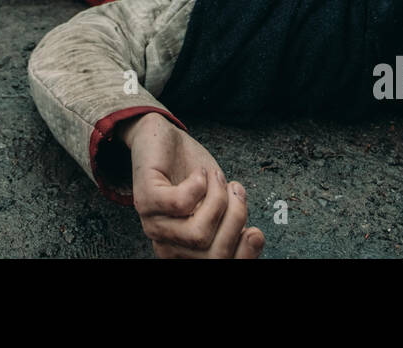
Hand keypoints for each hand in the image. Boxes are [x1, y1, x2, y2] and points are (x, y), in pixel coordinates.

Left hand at [120, 113, 264, 258]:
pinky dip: (198, 185)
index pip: (218, 264)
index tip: (256, 232)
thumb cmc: (194, 174)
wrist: (164, 139)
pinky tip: (199, 173)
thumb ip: (230, 221)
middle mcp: (168, 245)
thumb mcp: (221, 200)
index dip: (244, 255)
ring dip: (217, 198)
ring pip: (198, 233)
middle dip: (235, 220)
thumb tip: (253, 237)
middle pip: (213, 255)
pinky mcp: (145, 199)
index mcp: (186, 250)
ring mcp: (154, 224)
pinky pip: (181, 204)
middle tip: (237, 190)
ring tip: (216, 177)